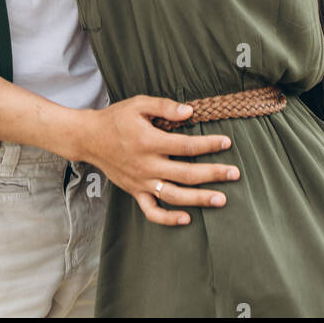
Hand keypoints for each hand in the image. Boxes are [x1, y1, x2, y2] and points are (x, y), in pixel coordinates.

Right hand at [76, 96, 239, 225]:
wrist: (89, 138)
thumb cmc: (116, 118)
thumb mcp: (138, 104)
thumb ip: (164, 107)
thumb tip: (189, 111)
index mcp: (149, 142)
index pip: (186, 146)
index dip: (208, 144)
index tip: (226, 143)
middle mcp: (147, 165)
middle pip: (186, 174)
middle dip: (213, 174)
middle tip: (235, 174)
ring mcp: (141, 182)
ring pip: (173, 196)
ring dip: (198, 199)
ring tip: (220, 199)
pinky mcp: (134, 192)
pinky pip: (151, 211)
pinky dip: (168, 218)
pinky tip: (186, 218)